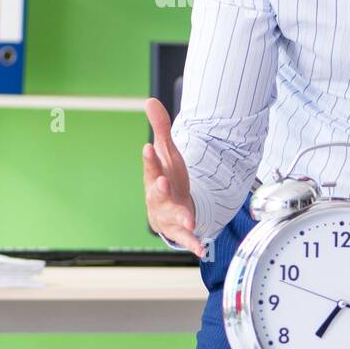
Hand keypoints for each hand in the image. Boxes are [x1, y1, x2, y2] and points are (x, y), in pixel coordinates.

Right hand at [142, 97, 202, 256]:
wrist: (168, 209)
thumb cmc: (167, 178)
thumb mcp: (167, 152)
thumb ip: (160, 127)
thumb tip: (150, 100)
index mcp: (156, 176)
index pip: (151, 166)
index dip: (150, 158)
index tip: (148, 148)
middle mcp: (159, 197)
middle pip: (156, 193)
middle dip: (159, 188)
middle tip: (162, 182)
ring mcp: (168, 215)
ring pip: (170, 217)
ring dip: (179, 218)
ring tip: (189, 221)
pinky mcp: (179, 230)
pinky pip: (185, 238)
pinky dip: (192, 243)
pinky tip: (201, 248)